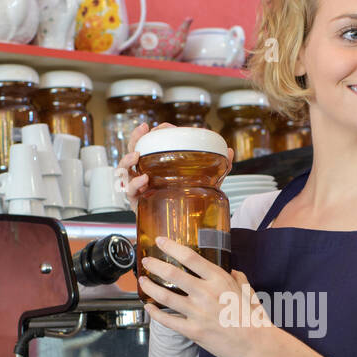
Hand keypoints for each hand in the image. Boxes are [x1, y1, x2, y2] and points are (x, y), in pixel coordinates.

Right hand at [117, 122, 235, 206]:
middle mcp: (146, 175)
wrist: (185, 229)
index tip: (156, 127)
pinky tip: (144, 179)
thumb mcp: (205, 183)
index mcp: (158, 167)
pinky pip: (131, 193)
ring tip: (136, 155)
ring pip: (126, 172)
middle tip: (142, 130)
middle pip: (133, 153)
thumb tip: (230, 152)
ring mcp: (140, 189)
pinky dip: (135, 185)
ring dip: (127, 160)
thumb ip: (217, 169)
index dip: (150, 134)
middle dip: (134, 139)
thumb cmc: (189, 203)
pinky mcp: (139, 205)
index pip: (149, 145)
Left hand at [139, 236, 275, 356]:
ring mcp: (197, 313)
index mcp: (218, 279)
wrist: (256, 344)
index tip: (161, 241)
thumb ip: (237, 278)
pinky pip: (167, 320)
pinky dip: (154, 313)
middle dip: (154, 265)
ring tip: (143, 281)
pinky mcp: (193, 331)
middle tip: (146, 261)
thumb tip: (232, 271)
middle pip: (172, 274)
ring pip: (164, 296)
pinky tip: (148, 307)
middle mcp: (205, 293)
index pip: (189, 257)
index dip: (171, 247)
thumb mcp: (247, 290)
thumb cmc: (253, 317)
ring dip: (150, 286)